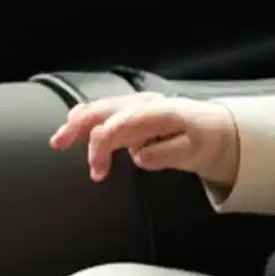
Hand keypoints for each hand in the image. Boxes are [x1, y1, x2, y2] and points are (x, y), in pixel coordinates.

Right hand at [49, 92, 238, 184]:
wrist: (215, 129)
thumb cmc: (203, 141)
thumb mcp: (193, 152)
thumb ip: (167, 154)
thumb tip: (140, 157)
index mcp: (159, 112)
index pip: (120, 126)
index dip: (102, 146)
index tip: (97, 172)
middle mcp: (144, 103)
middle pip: (105, 112)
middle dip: (80, 128)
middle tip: (60, 146)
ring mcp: (137, 104)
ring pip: (101, 108)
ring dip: (78, 122)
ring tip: (59, 139)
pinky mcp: (133, 110)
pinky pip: (106, 109)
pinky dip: (87, 115)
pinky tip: (72, 123)